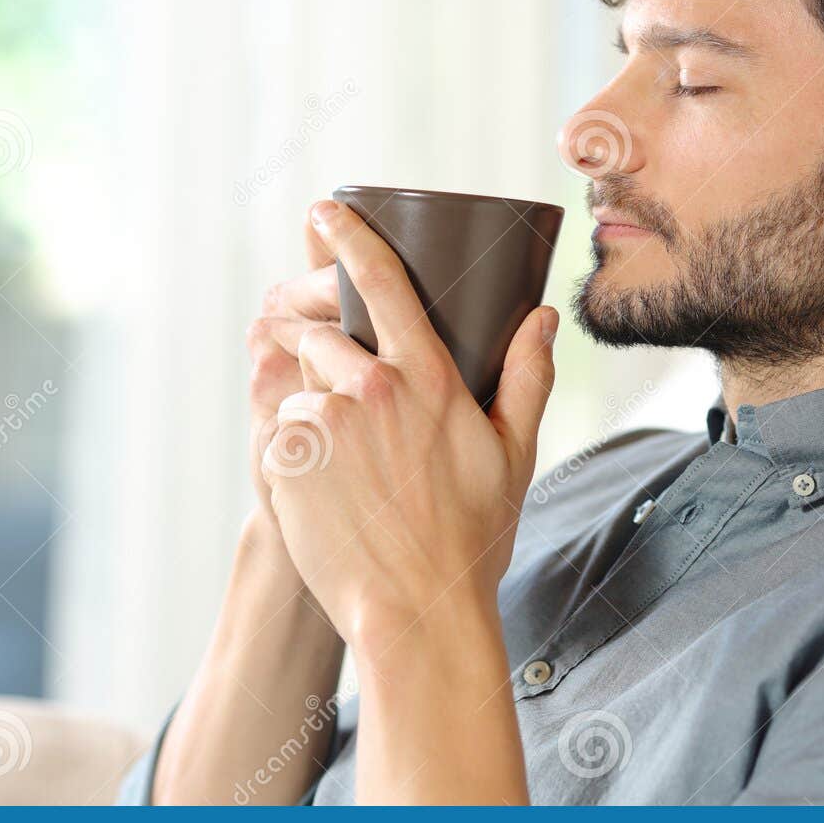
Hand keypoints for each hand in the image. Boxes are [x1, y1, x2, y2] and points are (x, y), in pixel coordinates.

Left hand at [259, 199, 558, 653]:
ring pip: (300, 383)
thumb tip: (542, 316)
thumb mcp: (513, 453)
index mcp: (425, 377)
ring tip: (348, 465)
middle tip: (359, 415)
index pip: (381, 282)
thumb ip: (527, 375)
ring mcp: (321, 422)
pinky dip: (297, 449)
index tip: (323, 212)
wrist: (414, 610)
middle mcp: (368, 387)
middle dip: (332, 355)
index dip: (348, 237)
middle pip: (325, 334)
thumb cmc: (470, 537)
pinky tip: (328, 491)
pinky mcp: (283, 458)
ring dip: (315, 406)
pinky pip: (281, 430)